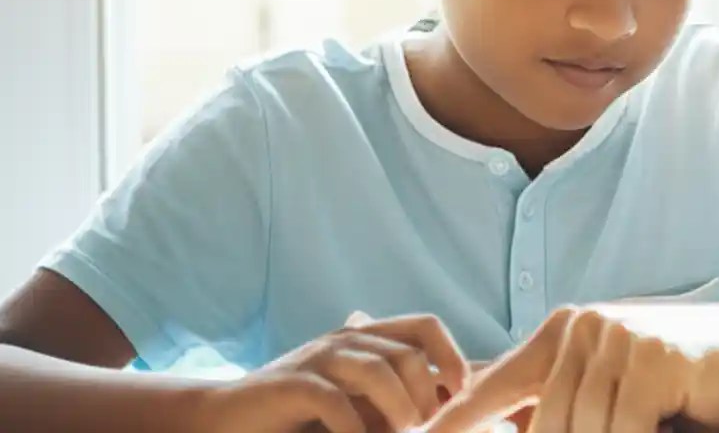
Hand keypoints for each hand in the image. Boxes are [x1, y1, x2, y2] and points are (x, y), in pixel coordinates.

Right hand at [193, 311, 468, 432]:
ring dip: (398, 410)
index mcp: (366, 337)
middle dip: (425, 396)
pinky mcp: (291, 384)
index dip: (451, 355)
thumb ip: (393, 395)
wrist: (227, 416)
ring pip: (377, 370)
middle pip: (406, 354)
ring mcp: (318, 358)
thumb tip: (448, 400)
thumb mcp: (355, 400)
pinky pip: (334, 400)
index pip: (425, 327)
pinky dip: (353, 428)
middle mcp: (346, 339)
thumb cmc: (300, 413)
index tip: (460, 392)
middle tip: (425, 429)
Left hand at [422, 304, 718, 432]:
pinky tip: (656, 430)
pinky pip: (622, 429)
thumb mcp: (608, 388)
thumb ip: (560, 404)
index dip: (455, 421)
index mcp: (561, 333)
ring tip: (638, 429)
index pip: (493, 386)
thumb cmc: (674, 381)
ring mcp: (616, 339)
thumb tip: (514, 429)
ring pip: (581, 430)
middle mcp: (581, 328)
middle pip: (544, 424)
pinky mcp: (650, 359)